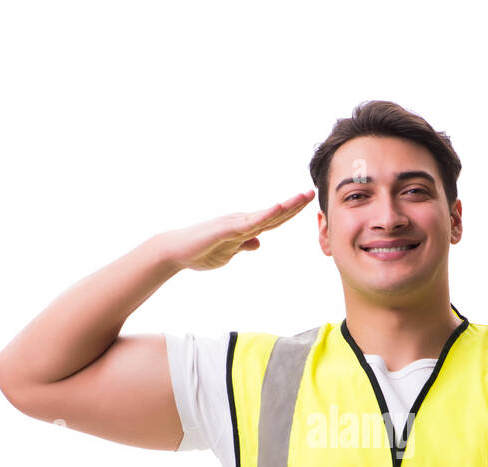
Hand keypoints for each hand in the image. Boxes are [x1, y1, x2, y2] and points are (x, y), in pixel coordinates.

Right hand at [160, 190, 314, 270]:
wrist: (176, 252)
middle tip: (312, 192)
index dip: (290, 212)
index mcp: (245, 228)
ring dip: (285, 207)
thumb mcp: (228, 253)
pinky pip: (248, 223)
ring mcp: (234, 224)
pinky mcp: (225, 229)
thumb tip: (258, 243)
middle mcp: (242, 222)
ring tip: (302, 197)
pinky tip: (277, 208)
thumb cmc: (200, 251)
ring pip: (264, 215)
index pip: (273, 220)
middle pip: (273, 214)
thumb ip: (243, 246)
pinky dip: (263, 216)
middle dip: (294, 205)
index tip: (308, 203)